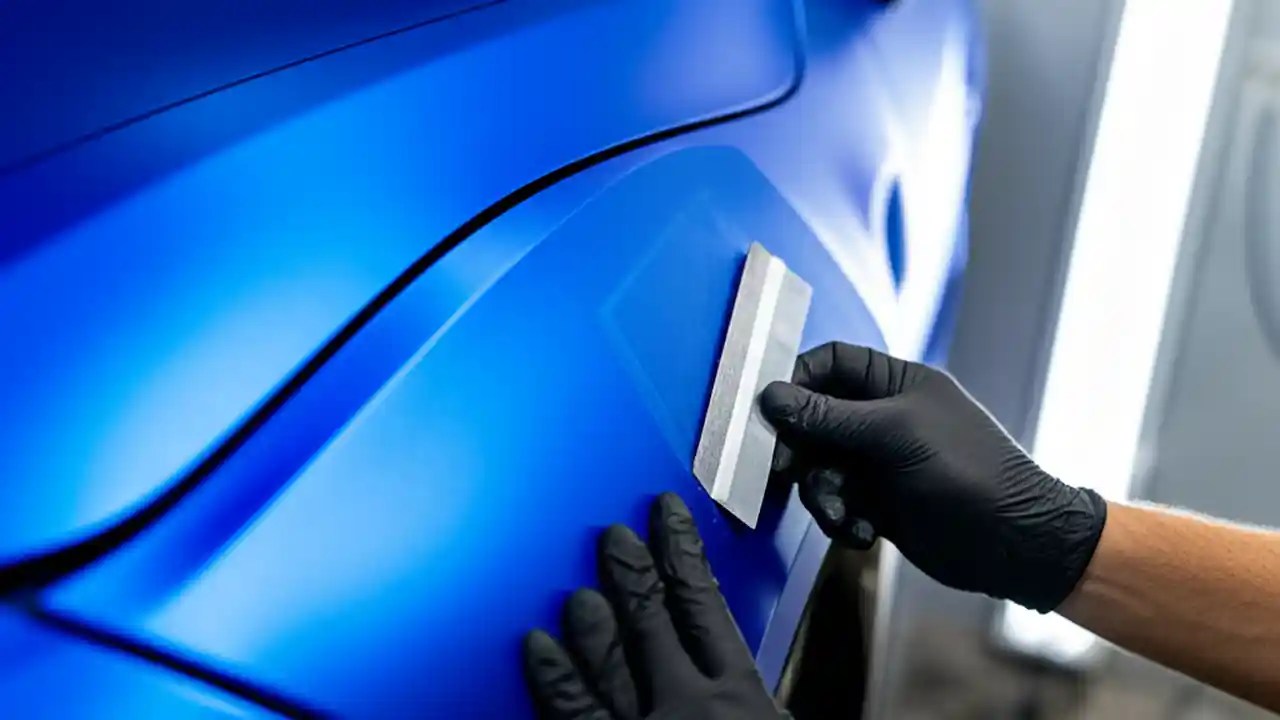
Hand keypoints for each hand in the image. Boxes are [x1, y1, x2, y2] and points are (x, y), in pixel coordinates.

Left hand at [523, 493, 789, 719]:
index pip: (704, 601)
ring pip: (606, 660)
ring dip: (590, 620)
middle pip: (650, 618)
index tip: (668, 515)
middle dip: (630, 572)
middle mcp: (685, 701)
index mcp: (739, 693)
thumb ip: (766, 702)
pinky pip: (572, 712)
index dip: (682, 552)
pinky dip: (554, 677)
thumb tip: (756, 685)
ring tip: (575, 591)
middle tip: (613, 537)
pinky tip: (539, 649)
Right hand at [758, 342, 1106, 612]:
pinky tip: (862, 532)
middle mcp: (884, 418)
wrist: (1014, 544)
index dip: (797, 380)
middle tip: (787, 469)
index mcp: (896, 383)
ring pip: (820, 467)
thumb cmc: (968, 473)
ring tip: (840, 513)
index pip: (831, 362)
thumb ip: (829, 417)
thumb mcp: (893, 435)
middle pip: (814, 419)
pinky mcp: (878, 501)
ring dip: (821, 494)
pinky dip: (841, 518)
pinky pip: (837, 502)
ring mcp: (879, 461)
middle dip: (801, 448)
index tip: (772, 409)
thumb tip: (771, 397)